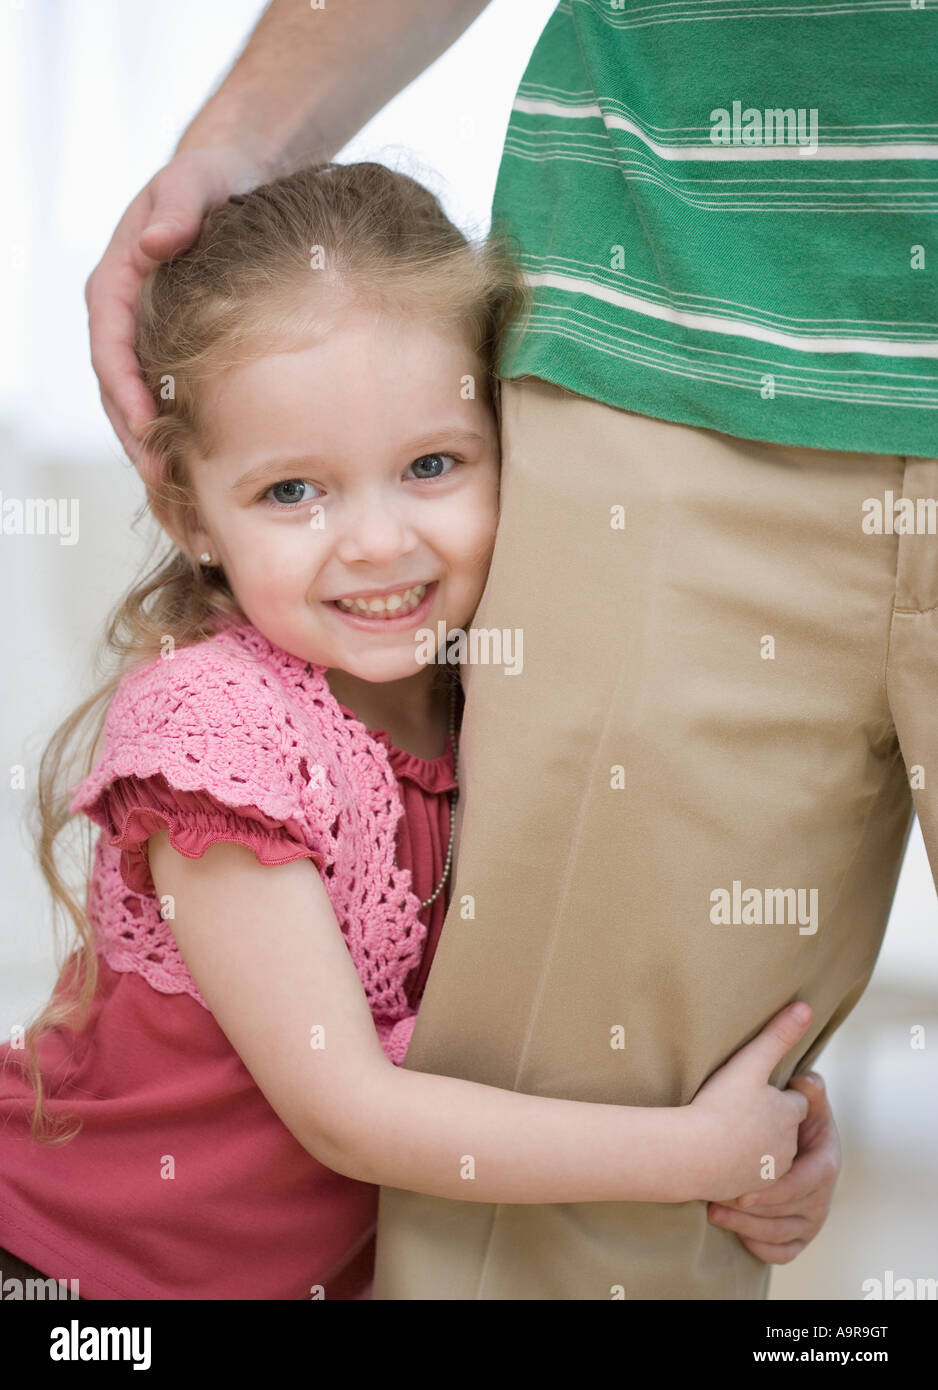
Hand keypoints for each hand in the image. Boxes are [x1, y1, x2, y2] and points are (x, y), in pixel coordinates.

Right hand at [84, 144, 265, 481]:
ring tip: (177, 490)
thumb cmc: (209, 181)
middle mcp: (121, 320)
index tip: (145, 423)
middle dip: (134, 437)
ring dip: (151, 450)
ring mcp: (143, 342)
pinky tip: (198, 472)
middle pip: (115, 390)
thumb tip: (156, 241)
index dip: (123, 388)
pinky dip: (174, 438)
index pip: (108, 346)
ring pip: (136, 405)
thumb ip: (177, 208)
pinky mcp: (168, 355)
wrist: (230, 181)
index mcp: (115, 285)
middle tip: (161, 478)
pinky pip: (164, 403)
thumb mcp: (193, 181)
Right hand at [689, 1002, 812, 1202]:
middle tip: (738, 1110)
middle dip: (769, 1122)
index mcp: (789, 1113)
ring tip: (726, 1132)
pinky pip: (751, 1175)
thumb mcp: (749, 1064)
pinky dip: (740, 1166)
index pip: (795, 1101)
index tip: (755, 1091)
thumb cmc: (719, 1105)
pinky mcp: (750, 1189)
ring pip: (770, 1153)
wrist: (692, 1155)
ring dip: (756, 1144)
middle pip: (784, 1129)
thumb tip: (806, 1007)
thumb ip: (777, 1036)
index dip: (777, 1095)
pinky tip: (718, 1154)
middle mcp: (787, 1145)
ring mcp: (769, 1170)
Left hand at [707, 1070, 840, 1262]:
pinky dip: (758, 1246)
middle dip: (751, 1210)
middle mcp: (823, 1196)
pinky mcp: (799, 1237)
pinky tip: (732, 1230)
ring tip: (713, 1212)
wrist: (791, 1143)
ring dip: (746, 1226)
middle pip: (788, 1212)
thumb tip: (806, 1080)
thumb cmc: (792, 1118)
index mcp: (825, 1162)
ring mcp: (812, 1220)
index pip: (805, 1183)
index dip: (776, 1191)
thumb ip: (806, 1089)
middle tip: (714, 1200)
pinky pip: (782, 1253)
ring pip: (780, 1234)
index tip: (742, 1192)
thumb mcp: (804, 1101)